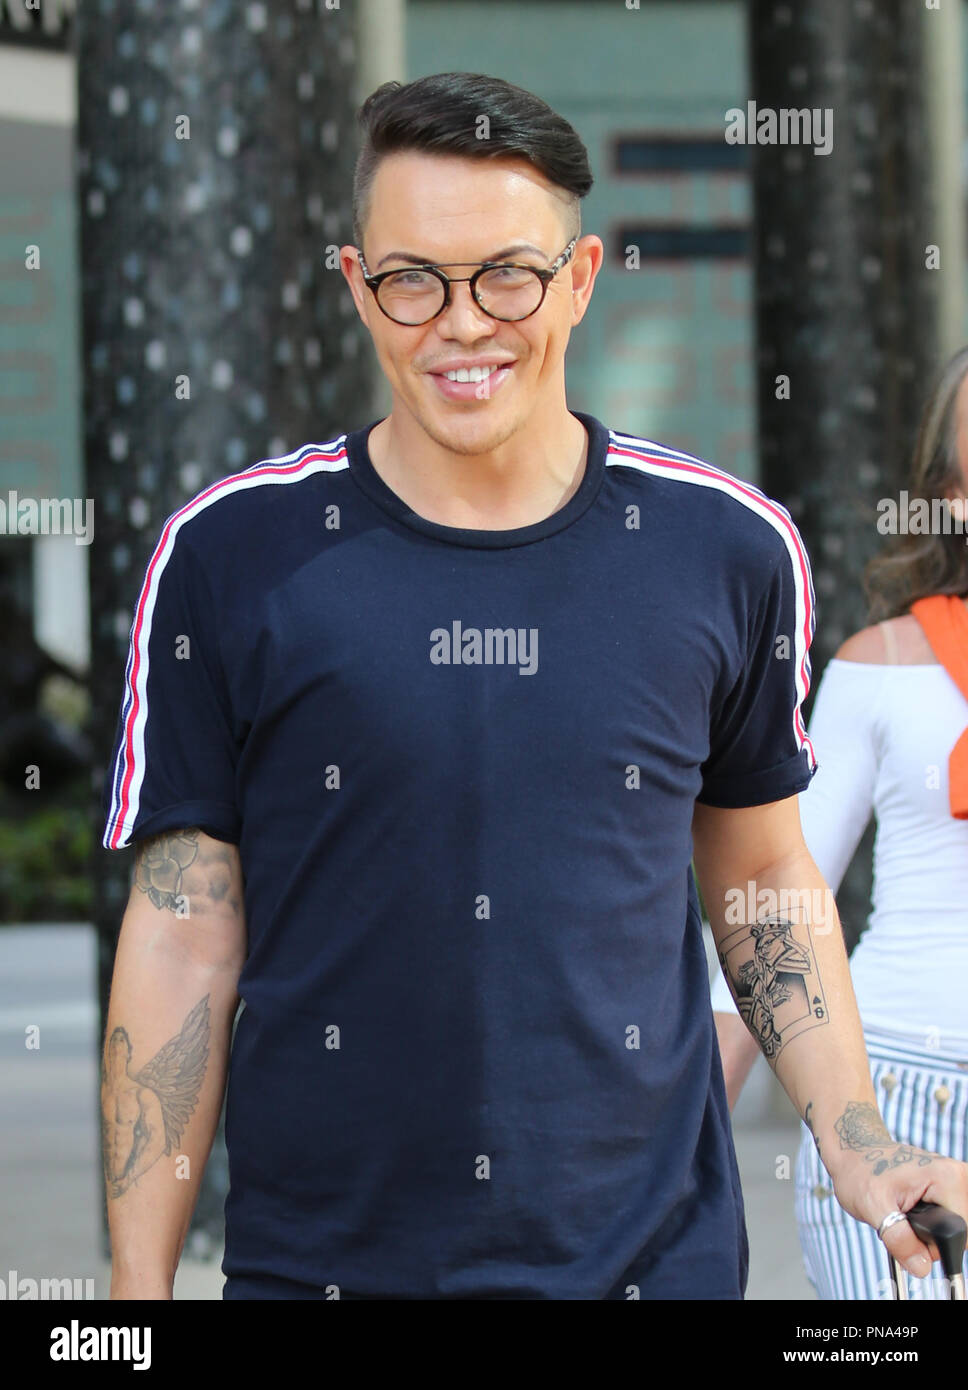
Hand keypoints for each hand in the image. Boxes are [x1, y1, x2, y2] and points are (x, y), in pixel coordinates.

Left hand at [829, 1139, 967, 1279]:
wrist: (854, 1152)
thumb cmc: (861, 1171)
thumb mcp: (872, 1206)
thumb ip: (899, 1238)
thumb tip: (922, 1267)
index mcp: (948, 1178)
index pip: (961, 1235)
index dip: (932, 1245)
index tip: (906, 1232)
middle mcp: (958, 1176)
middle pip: (960, 1233)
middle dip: (930, 1239)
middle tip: (900, 1221)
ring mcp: (955, 1180)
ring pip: (955, 1229)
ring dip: (929, 1231)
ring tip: (902, 1214)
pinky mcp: (950, 1187)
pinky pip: (950, 1219)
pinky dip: (931, 1223)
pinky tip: (910, 1212)